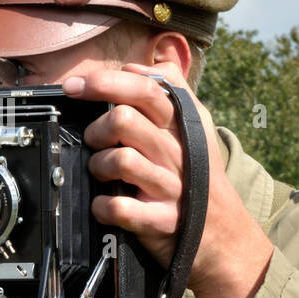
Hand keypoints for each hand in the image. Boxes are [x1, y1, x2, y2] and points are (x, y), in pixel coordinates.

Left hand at [63, 60, 273, 297]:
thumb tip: (143, 61)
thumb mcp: (194, 128)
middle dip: (97, 129)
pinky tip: (105, 206)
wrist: (224, 236)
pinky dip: (103, 207)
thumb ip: (171, 90)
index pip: (146, 88)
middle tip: (96, 142)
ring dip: (99, 167)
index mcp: (183, 125)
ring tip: (103, 175)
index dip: (104, 82)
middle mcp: (177, 152)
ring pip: (120, 160)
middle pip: (124, 119)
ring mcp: (171, 187)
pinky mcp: (162, 220)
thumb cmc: (197, 177)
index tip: (75, 85)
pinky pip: (120, 208)